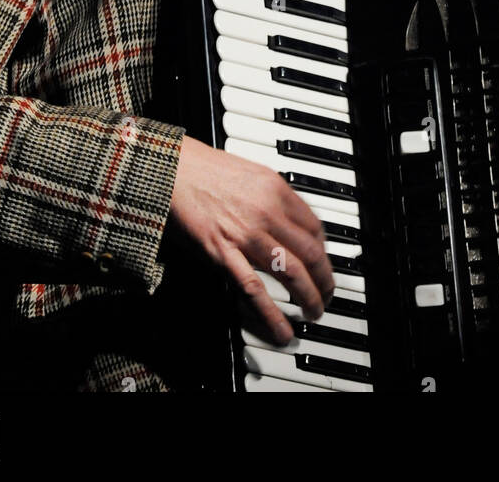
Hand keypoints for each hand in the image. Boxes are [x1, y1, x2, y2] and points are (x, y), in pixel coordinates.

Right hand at [168, 134, 334, 343]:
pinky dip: (272, 314)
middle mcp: (267, 211)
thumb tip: (289, 220)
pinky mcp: (222, 253)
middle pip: (312, 253)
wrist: (171, 167)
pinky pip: (254, 289)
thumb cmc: (205, 168)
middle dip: (325, 280)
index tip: (322, 263)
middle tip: (327, 295)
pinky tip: (283, 330)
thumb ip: (272, 197)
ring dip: (309, 298)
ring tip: (313, 313)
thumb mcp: (251, 172)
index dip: (323, 251)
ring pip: (292, 273)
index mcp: (276, 188)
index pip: (315, 227)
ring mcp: (246, 234)